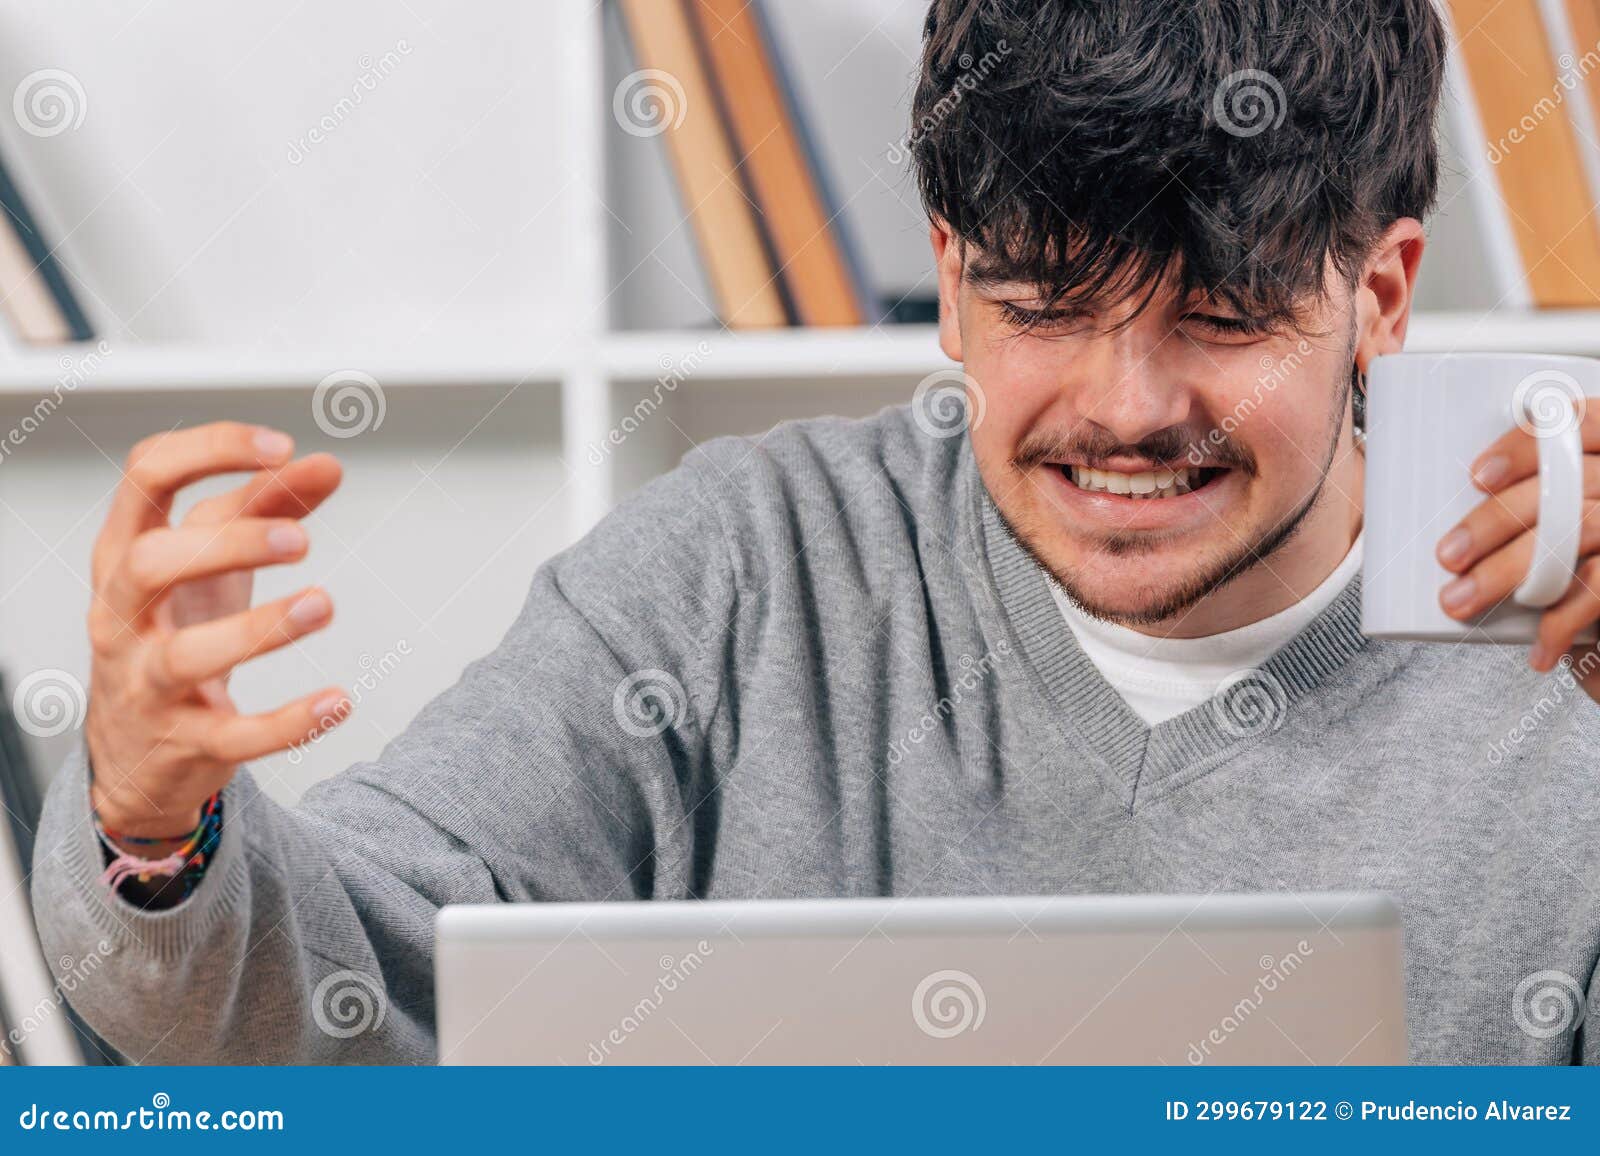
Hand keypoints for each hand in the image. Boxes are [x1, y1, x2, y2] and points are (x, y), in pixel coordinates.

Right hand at [85, 422, 349, 837]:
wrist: (138, 752)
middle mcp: (122, 615)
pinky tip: (338, 702)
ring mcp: (146, 682)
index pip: (145, 475)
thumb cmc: (174, 630)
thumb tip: (326, 465)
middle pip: (150, 563)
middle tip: (301, 541)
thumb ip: (265, 509)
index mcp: (125, 553)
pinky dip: (288, 723)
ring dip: (260, 629)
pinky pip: (232, 736)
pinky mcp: (183, 742)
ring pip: (185, 656)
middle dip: (228, 544)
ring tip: (323, 603)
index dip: (210, 449)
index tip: (281, 447)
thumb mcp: (210, 563)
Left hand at [1435, 407, 1599, 699]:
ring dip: (1510, 570)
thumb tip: (1436, 490)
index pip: (1578, 423)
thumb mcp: (1545, 522)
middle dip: (1496, 521)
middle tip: (1446, 556)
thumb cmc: (1570, 572)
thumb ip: (1512, 498)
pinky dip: (1562, 621)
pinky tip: (1535, 649)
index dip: (1528, 445)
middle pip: (1567, 484)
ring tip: (1460, 600)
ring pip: (1583, 531)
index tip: (1477, 477)